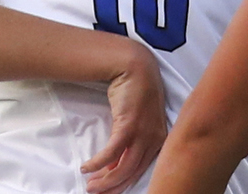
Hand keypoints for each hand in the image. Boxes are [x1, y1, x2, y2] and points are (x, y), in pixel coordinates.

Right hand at [81, 41, 167, 193]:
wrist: (135, 66)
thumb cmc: (136, 90)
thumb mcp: (138, 119)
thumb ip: (131, 140)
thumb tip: (116, 161)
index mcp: (159, 138)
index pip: (143, 170)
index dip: (125, 182)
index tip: (110, 189)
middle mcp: (154, 138)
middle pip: (134, 173)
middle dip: (113, 187)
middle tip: (96, 191)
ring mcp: (143, 133)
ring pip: (124, 168)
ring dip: (105, 180)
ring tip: (90, 184)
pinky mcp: (129, 125)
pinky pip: (112, 153)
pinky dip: (99, 163)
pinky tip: (87, 167)